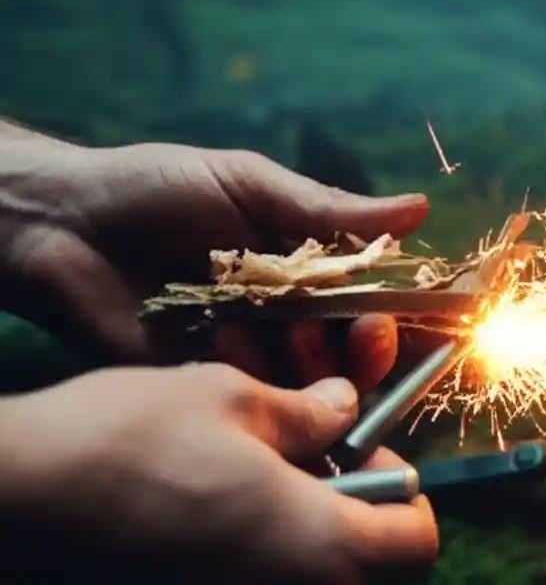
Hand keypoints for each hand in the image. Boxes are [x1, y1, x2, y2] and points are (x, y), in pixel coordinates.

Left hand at [0, 125, 428, 385]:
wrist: (61, 223)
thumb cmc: (155, 190)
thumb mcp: (252, 186)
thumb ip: (332, 210)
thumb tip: (421, 209)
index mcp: (306, 270)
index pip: (377, 301)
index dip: (411, 315)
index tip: (444, 320)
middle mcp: (287, 318)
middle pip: (357, 355)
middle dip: (373, 348)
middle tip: (366, 331)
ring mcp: (250, 354)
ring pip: (315, 384)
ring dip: (314, 361)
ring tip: (282, 324)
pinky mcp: (208, 385)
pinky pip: (256, 398)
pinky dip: (256, 372)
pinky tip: (228, 333)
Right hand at [0, 362, 437, 584]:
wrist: (23, 489)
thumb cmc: (133, 435)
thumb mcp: (235, 398)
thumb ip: (308, 411)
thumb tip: (345, 404)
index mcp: (319, 542)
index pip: (417, 545)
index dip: (407, 492)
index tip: (368, 451)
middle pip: (367, 563)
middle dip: (353, 504)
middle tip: (308, 452)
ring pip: (313, 580)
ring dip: (305, 526)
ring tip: (257, 473)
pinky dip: (260, 549)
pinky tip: (218, 503)